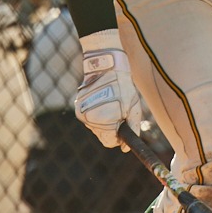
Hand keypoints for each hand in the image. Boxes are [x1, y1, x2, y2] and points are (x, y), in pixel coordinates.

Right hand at [75, 29, 145, 150]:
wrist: (105, 64)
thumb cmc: (123, 85)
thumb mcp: (133, 107)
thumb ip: (132, 128)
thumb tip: (125, 148)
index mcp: (104, 120)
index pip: (110, 142)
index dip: (118, 137)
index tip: (123, 126)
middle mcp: (89, 119)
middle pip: (102, 135)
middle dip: (112, 127)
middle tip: (119, 110)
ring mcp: (81, 112)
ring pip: (96, 127)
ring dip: (104, 120)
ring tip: (110, 102)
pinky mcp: (78, 106)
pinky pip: (90, 117)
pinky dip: (97, 112)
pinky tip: (102, 99)